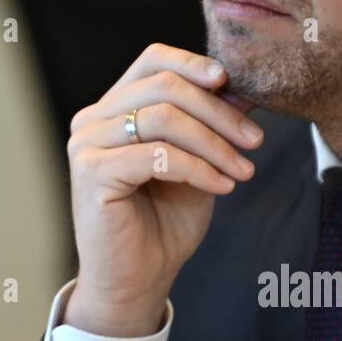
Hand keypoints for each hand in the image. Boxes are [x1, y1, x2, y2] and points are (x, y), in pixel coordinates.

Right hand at [62, 43, 262, 335]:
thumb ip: (211, 125)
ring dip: (214, 143)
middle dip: (219, 113)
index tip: (231, 84)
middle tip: (254, 141)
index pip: (153, 61)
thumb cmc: (165, 223)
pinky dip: (198, 169)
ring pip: (162, 118)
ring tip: (243, 170)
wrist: (138, 280)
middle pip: (164, 87)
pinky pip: (156, 155)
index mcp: (114, 109)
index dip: (195, 64)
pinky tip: (222, 187)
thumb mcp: (199, 163)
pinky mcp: (91, 174)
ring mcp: (87, 144)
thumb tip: (244, 89)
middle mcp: (93, 120)